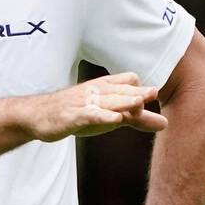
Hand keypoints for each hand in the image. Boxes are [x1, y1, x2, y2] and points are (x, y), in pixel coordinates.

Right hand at [29, 73, 166, 142]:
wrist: (38, 115)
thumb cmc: (77, 113)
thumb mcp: (109, 116)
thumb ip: (137, 119)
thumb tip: (166, 124)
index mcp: (104, 87)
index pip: (127, 80)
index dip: (138, 89)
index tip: (149, 97)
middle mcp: (95, 91)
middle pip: (120, 90)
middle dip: (136, 93)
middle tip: (154, 93)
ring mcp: (83, 103)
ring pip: (106, 101)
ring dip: (122, 102)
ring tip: (138, 104)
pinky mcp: (72, 116)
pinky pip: (90, 114)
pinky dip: (102, 116)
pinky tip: (115, 120)